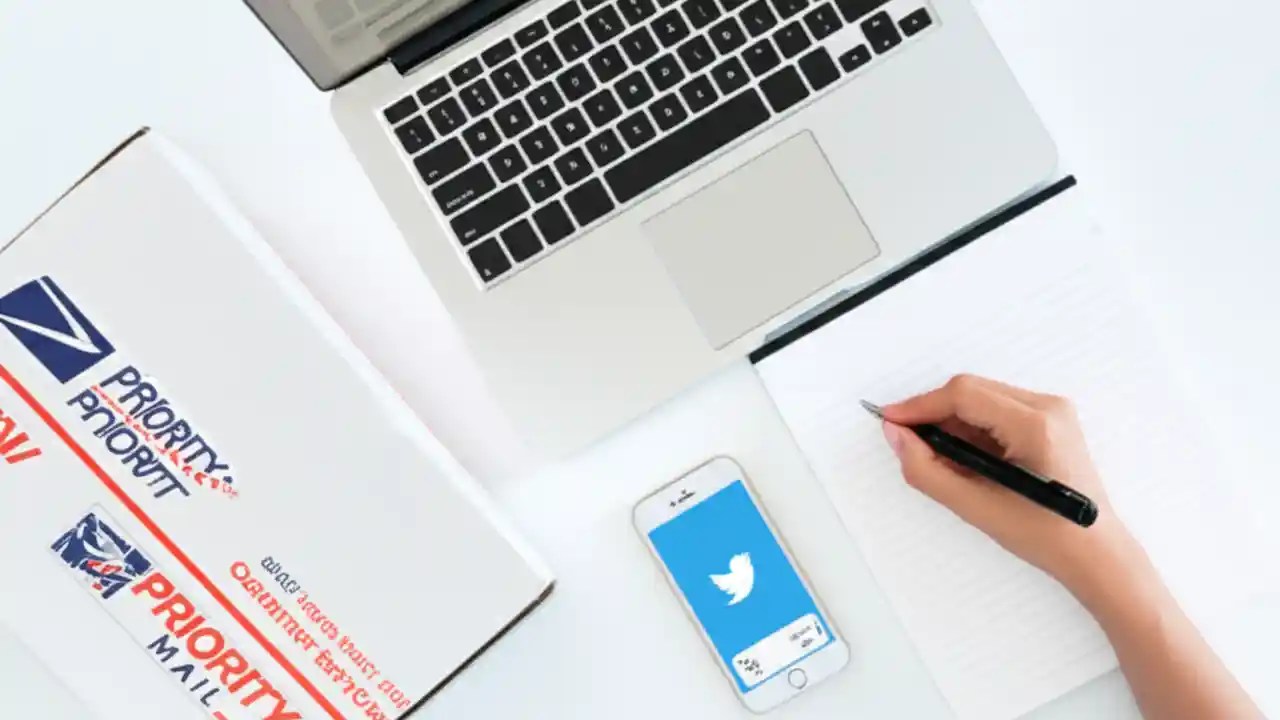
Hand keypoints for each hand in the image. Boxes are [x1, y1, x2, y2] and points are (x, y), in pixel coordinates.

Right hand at [879, 374, 1141, 600]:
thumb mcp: (976, 507)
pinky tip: (967, 459)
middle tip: (909, 443)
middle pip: (971, 390)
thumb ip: (927, 469)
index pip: (963, 395)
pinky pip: (996, 410)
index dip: (920, 406)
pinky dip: (972, 428)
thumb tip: (897, 436)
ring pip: (981, 398)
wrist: (1095, 552)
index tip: (891, 421)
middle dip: (934, 413)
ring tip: (942, 460)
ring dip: (953, 422)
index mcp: (1036, 426)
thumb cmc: (1047, 536)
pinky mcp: (1050, 420)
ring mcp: (1052, 411)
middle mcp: (1048, 408)